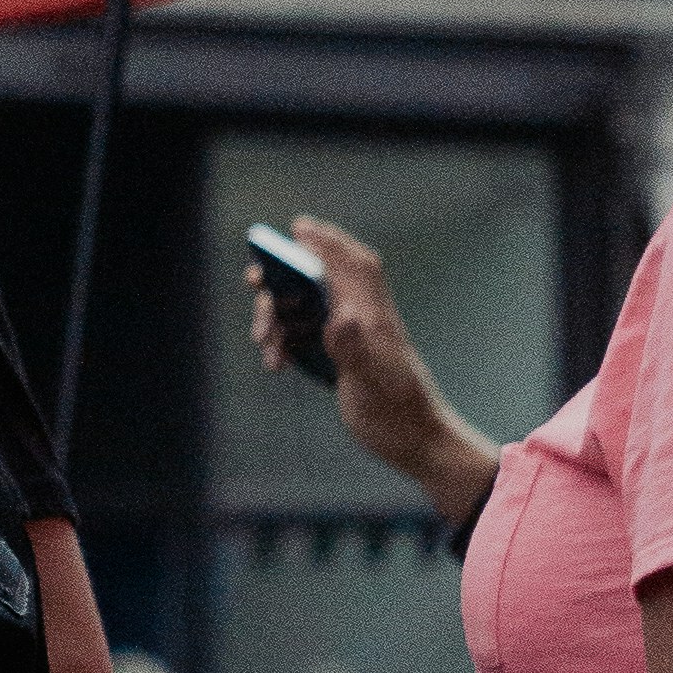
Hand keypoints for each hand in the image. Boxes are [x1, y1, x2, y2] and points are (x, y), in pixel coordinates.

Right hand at [252, 210, 499, 533]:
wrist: (417, 444)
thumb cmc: (398, 415)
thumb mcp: (373, 384)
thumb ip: (353, 349)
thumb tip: (338, 317)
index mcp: (374, 319)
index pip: (353, 266)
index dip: (328, 241)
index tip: (299, 227)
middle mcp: (364, 322)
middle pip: (320, 283)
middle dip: (285, 279)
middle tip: (256, 282)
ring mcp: (354, 339)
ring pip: (308, 310)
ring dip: (279, 318)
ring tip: (263, 343)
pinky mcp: (344, 359)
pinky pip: (308, 337)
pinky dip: (287, 342)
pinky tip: (276, 362)